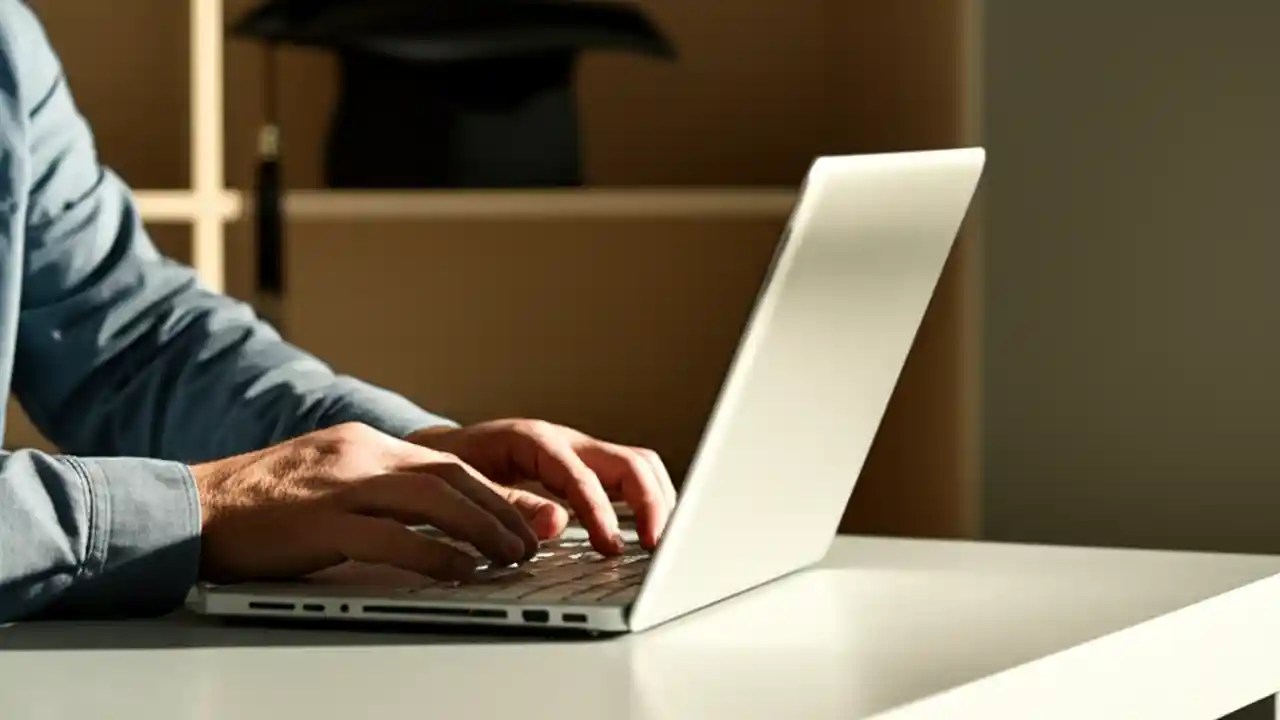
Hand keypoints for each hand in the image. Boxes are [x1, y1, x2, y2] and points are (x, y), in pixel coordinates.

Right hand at [190, 422, 563, 582]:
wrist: (189, 508)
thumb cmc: (258, 505)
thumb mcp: (326, 479)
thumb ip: (376, 488)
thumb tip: (431, 516)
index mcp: (363, 443)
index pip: (447, 462)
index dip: (493, 492)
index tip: (525, 517)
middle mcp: (359, 455)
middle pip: (451, 476)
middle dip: (500, 510)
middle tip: (531, 541)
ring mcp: (341, 485)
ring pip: (433, 500)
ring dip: (481, 530)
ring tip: (511, 558)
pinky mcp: (321, 521)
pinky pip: (393, 538)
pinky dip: (435, 555)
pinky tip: (460, 572)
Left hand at [408, 419, 676, 554]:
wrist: (439, 451)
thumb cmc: (449, 468)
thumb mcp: (468, 486)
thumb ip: (510, 504)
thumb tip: (556, 523)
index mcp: (534, 441)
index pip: (582, 475)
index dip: (600, 513)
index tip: (612, 548)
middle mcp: (567, 442)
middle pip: (630, 461)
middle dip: (650, 504)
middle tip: (656, 548)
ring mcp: (581, 453)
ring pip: (639, 467)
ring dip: (657, 503)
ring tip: (659, 544)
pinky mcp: (588, 469)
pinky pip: (631, 479)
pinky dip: (647, 503)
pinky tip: (649, 532)